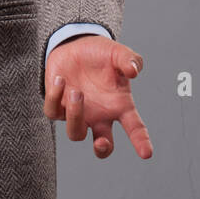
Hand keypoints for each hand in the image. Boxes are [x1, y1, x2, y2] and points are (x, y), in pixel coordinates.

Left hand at [43, 34, 152, 160]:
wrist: (74, 45)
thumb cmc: (100, 54)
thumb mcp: (117, 52)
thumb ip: (129, 59)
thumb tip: (134, 71)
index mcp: (119, 105)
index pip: (134, 127)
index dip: (141, 141)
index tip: (146, 153)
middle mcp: (99, 115)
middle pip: (103, 146)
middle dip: (102, 149)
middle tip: (101, 141)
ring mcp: (78, 113)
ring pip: (76, 133)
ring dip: (75, 115)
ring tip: (76, 91)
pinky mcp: (58, 106)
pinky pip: (53, 113)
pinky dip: (54, 98)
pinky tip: (60, 80)